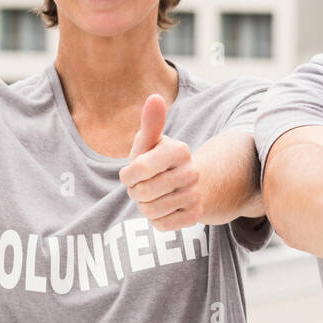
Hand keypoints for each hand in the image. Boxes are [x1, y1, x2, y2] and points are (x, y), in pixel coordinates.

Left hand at [119, 94, 201, 231]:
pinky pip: (161, 224)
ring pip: (150, 210)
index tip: (132, 172)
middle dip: (136, 192)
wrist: (188, 184)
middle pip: (142, 192)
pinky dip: (156, 219)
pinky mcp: (194, 216)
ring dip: (145, 206)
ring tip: (154, 196)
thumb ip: (150, 123)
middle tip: (145, 185)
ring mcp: (195, 195)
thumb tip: (154, 97)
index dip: (127, 175)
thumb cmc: (158, 160)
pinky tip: (164, 208)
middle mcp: (192, 172)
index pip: (138, 170)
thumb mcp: (151, 143)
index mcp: (181, 150)